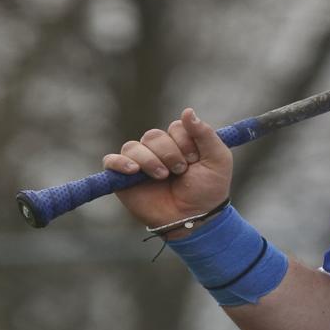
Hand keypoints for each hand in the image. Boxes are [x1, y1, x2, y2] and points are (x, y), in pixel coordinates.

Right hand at [107, 108, 233, 236]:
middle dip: (170, 153)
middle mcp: (158, 150)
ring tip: (163, 176)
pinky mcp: (123, 178)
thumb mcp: (218, 160)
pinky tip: (134, 171)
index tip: (195, 159)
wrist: (195, 218)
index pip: (176, 127)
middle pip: (154, 135)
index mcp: (180, 143)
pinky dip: (120, 163)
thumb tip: (187, 111)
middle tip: (181, 171)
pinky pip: (111, 161)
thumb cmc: (208, 191)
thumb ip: (205, 134)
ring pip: (134, 146)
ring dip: (151, 161)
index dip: (185, 141)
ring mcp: (140, 163)